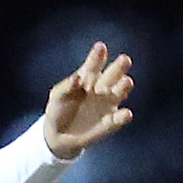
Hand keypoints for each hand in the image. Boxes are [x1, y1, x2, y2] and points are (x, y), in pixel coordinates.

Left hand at [38, 42, 135, 158]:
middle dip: (119, 67)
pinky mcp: (110, 122)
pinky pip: (118, 118)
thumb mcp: (57, 96)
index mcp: (88, 77)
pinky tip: (126, 114)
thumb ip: (66, 87)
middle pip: (113, 74)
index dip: (97, 56)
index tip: (100, 47)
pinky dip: (123, 116)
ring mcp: (108, 104)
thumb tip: (76, 78)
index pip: (94, 64)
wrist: (58, 135)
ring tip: (126, 81)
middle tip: (124, 59)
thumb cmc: (58, 109)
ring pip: (120, 92)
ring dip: (124, 86)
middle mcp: (101, 87)